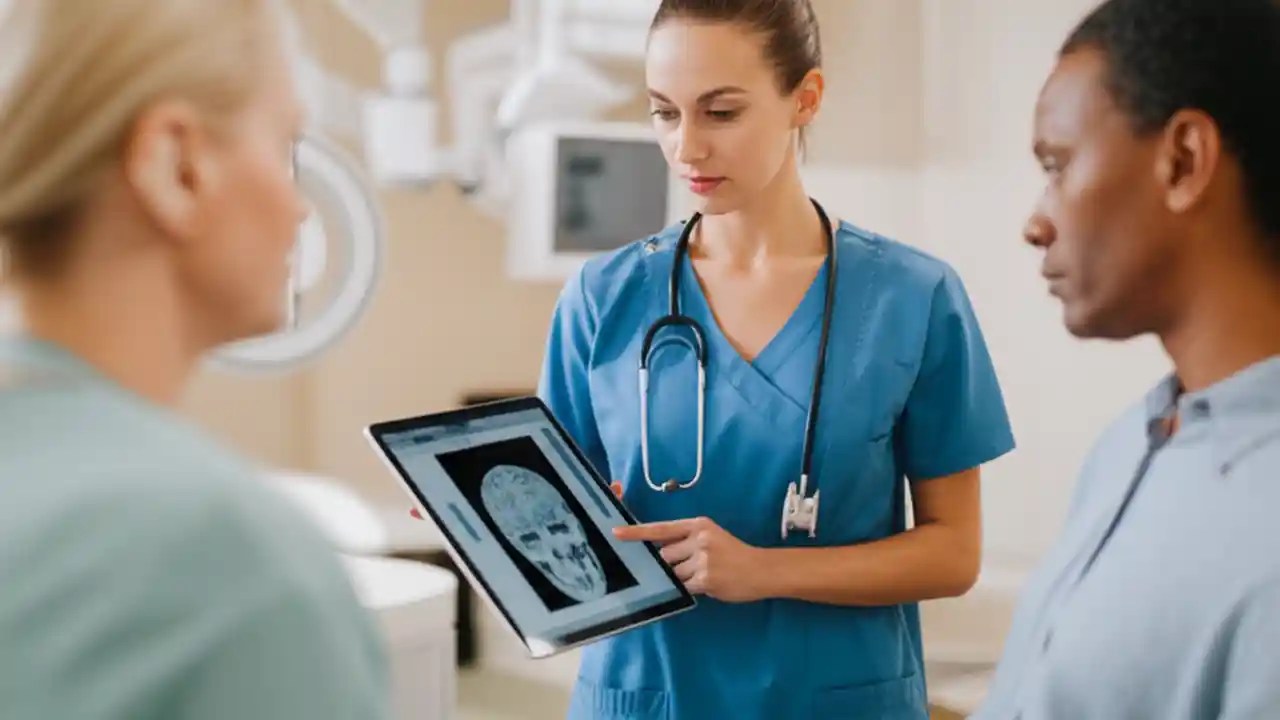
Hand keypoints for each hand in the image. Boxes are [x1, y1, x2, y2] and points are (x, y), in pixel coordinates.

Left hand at [613, 516, 768, 602]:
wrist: (761, 569)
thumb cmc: (734, 554)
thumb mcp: (710, 537)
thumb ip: (686, 541)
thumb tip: (660, 554)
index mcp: (697, 525)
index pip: (661, 528)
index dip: (637, 532)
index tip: (616, 533)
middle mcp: (698, 539)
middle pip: (665, 555)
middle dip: (672, 564)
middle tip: (693, 567)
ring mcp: (701, 559)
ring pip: (673, 573)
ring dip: (683, 578)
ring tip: (705, 574)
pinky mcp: (705, 578)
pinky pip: (683, 586)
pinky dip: (690, 587)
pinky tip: (707, 584)